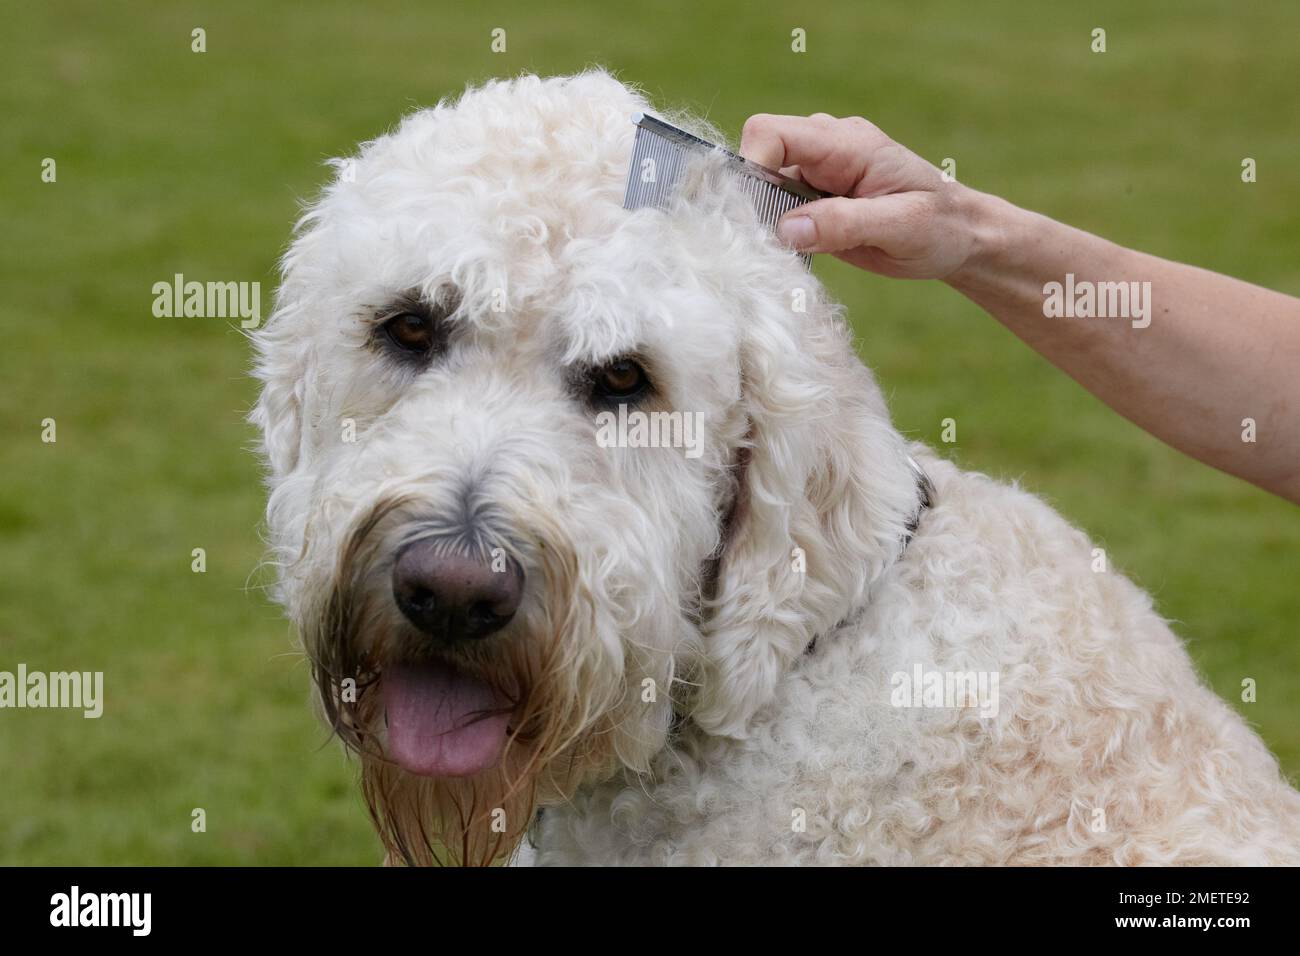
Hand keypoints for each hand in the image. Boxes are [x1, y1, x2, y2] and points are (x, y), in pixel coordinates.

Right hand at [740, 113, 978, 279]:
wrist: (960, 238)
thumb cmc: (940, 227)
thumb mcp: (901, 226)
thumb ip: (844, 223)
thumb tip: (785, 228)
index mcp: (846, 143)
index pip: (772, 133)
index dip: (752, 166)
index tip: (756, 212)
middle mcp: (826, 150)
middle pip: (759, 156)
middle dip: (754, 197)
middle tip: (770, 241)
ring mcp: (817, 174)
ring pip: (763, 184)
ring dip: (764, 218)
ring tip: (791, 251)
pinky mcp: (814, 201)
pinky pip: (776, 207)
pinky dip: (776, 231)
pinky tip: (799, 253)